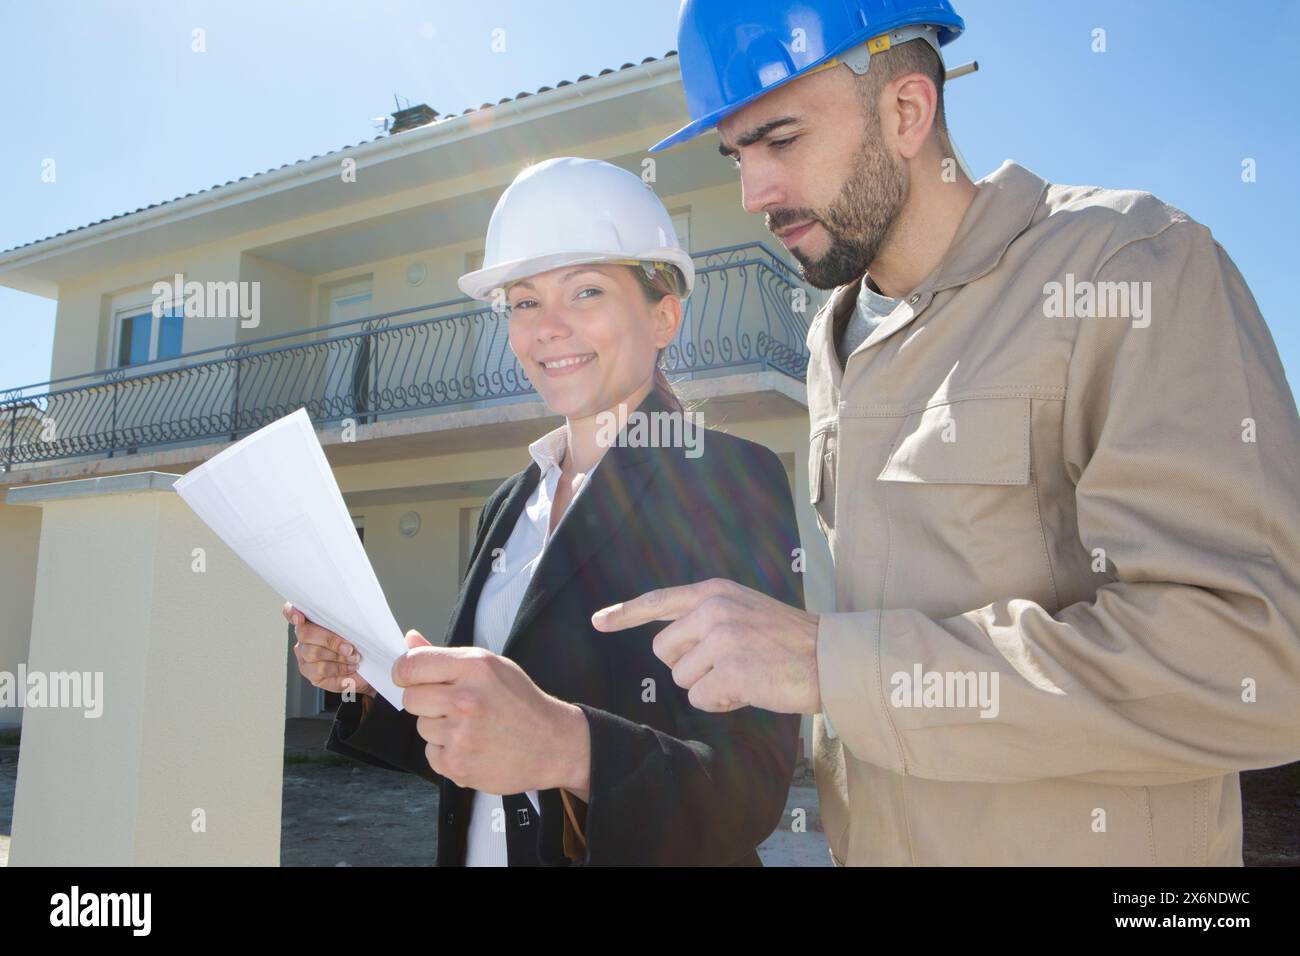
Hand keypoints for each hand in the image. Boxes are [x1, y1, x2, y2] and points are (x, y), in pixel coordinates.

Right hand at [283, 601, 374, 700]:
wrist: (365, 668)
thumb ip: (345, 621)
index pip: (291, 611)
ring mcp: (303, 654)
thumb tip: (347, 619)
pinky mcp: (308, 671)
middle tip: (349, 648)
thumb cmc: (358, 644)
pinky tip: (349, 667)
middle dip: (331, 640)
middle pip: (305, 633)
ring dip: (338, 656)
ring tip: (354, 658)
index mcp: (312, 619)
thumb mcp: (355, 628)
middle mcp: (303, 636)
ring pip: (313, 652)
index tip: (300, 617)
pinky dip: (338, 668)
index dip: (292, 612)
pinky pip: (319, 669)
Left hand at [394, 630, 590, 798]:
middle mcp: (466, 699)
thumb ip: (445, 656)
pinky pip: (431, 754)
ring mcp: (461, 734)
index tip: (410, 678)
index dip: (404, 672)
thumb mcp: (490, 667)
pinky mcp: (458, 764)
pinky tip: (473, 747)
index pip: (411, 664)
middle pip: (411, 698)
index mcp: (475, 666)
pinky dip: (447, 752)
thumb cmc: (520, 702)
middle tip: (453, 705)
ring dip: (440, 729)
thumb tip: (409, 638)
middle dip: (426, 701)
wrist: (552, 744)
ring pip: (422, 727)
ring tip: (471, 727)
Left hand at [591, 578, 820, 714]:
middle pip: (665, 653)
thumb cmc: (789, 639)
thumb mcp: (744, 609)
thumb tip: (670, 643)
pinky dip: (723, 703)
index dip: (624, 613)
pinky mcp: (731, 672)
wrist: (830, 656)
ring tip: (745, 674)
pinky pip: (702, 699)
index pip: (658, 601)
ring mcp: (721, 640)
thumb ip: (707, 617)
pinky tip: (750, 689)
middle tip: (728, 664)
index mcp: (714, 592)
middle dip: (690, 667)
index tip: (598, 621)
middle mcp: (713, 611)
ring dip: (709, 686)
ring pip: (683, 679)